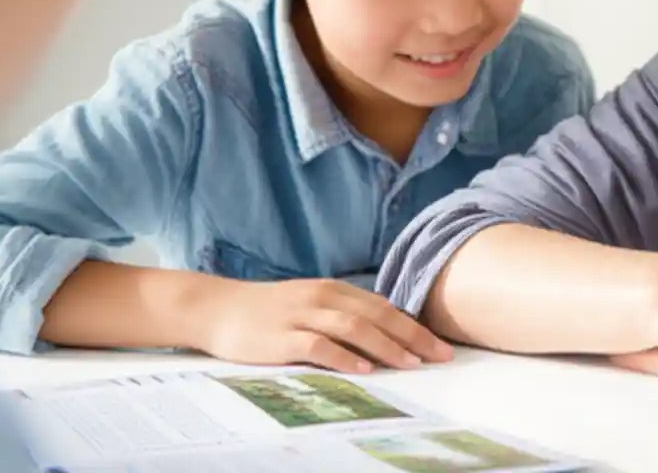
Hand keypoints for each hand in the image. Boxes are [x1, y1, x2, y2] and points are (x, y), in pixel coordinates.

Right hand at [193, 278, 455, 372]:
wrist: (216, 308)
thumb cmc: (267, 311)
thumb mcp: (309, 304)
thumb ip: (342, 314)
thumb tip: (383, 334)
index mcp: (332, 289)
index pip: (383, 307)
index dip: (414, 326)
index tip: (440, 345)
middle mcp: (322, 297)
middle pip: (376, 315)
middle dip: (412, 336)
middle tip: (440, 355)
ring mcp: (301, 315)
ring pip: (353, 327)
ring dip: (386, 345)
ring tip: (411, 363)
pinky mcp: (282, 336)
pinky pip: (318, 345)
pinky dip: (343, 356)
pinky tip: (363, 368)